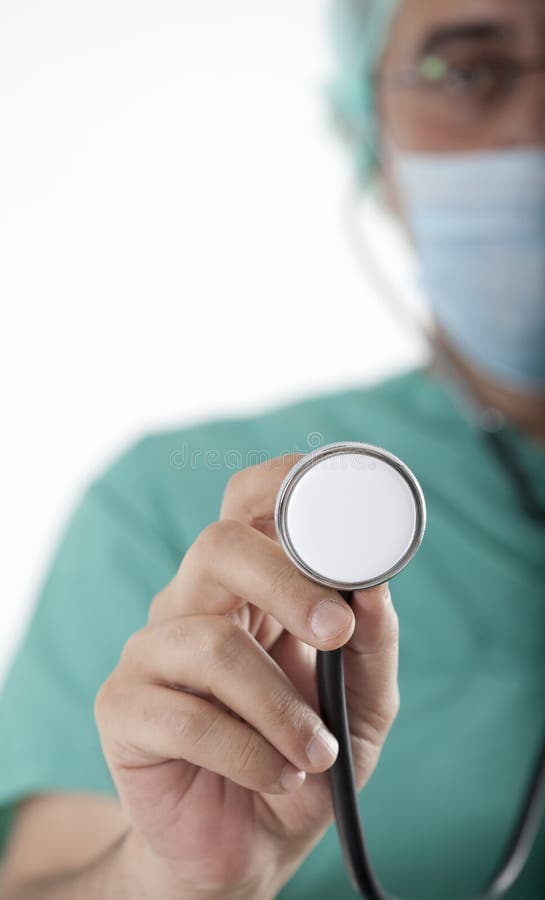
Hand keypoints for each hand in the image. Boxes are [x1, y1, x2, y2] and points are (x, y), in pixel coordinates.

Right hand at [94, 454, 399, 899]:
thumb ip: (371, 643)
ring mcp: (152, 651)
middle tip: (335, 633)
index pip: (248, 504)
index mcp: (249, 586)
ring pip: (210, 640)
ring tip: (317, 752)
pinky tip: (275, 776)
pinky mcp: (123, 708)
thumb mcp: (363, 704)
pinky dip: (246, 752)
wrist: (251, 846)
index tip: (339, 517)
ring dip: (279, 705)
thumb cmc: (307, 759)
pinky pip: (184, 715)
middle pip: (218, 547)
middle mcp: (194, 603)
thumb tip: (374, 586)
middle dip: (286, 584)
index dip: (282, 487)